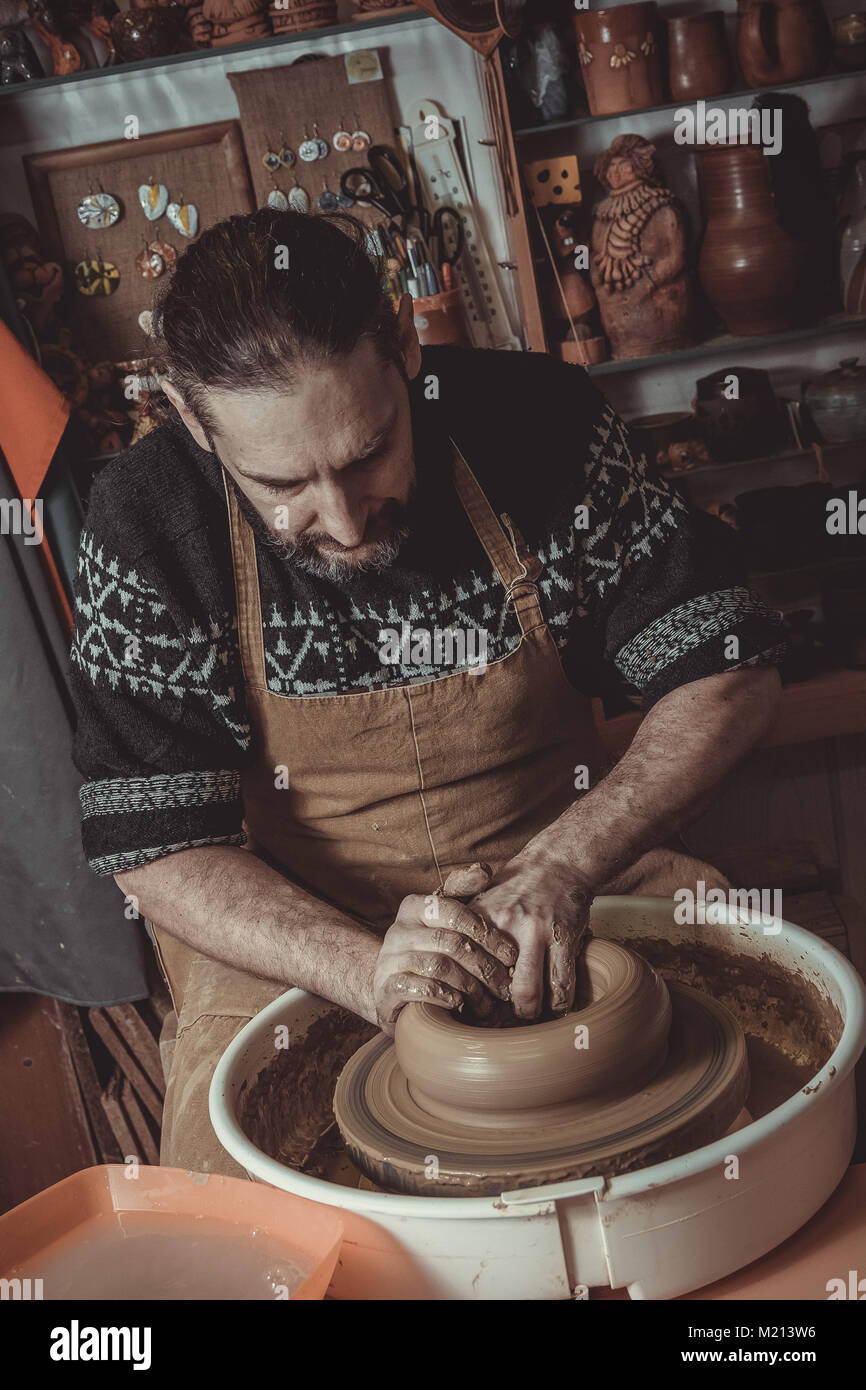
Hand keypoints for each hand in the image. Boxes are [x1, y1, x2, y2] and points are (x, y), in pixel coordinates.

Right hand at [372, 885, 517, 1034]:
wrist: (391, 990)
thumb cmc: (428, 953)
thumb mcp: (444, 923)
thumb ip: (462, 895)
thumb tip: (483, 871)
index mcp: (414, 908)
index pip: (454, 912)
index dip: (486, 933)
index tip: (510, 955)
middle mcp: (398, 930)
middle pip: (450, 942)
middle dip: (484, 966)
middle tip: (505, 986)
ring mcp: (388, 960)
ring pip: (438, 967)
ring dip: (470, 986)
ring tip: (488, 1001)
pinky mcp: (384, 989)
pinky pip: (420, 989)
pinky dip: (444, 996)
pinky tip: (459, 1003)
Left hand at [468, 854, 592, 1019]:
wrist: (558, 862)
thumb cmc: (518, 884)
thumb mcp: (482, 897)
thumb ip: (465, 927)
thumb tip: (447, 963)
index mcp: (481, 917)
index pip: (466, 966)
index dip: (469, 993)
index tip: (472, 1005)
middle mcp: (506, 925)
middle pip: (496, 985)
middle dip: (498, 1010)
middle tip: (501, 1017)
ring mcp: (537, 932)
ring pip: (529, 991)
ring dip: (530, 1011)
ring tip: (528, 1013)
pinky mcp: (564, 938)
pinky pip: (562, 984)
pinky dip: (560, 1003)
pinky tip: (557, 1007)